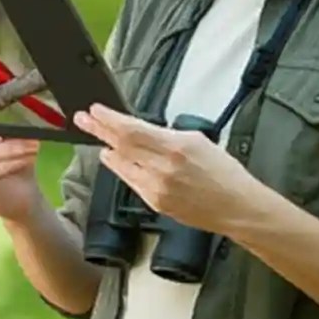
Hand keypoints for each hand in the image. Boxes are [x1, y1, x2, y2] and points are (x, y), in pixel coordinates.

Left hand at [73, 104, 254, 233]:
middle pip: (120, 145)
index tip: (96, 111)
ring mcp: (156, 189)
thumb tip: (142, 131)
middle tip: (83, 120)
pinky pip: (131, 181)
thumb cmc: (224, 173)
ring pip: (121, 165)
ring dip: (107, 149)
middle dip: (98, 130)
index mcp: (175, 147)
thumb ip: (166, 135)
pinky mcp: (155, 203)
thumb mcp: (198, 140)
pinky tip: (114, 159)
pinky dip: (120, 168)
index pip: (131, 130)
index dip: (109, 120)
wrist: (236, 207)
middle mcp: (162, 169)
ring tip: (97, 137)